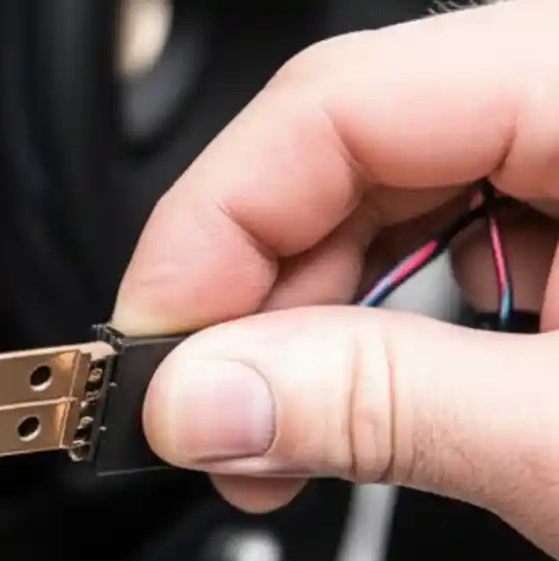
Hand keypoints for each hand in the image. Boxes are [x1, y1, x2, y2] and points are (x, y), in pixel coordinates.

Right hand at [115, 0, 558, 552]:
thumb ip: (380, 405)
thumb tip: (201, 396)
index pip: (340, 102)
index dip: (212, 222)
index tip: (146, 340)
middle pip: (346, 153)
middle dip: (250, 297)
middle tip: (199, 411)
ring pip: (380, 203)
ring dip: (301, 328)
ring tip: (267, 438)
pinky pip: (435, 244)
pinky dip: (372, 333)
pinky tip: (345, 403)